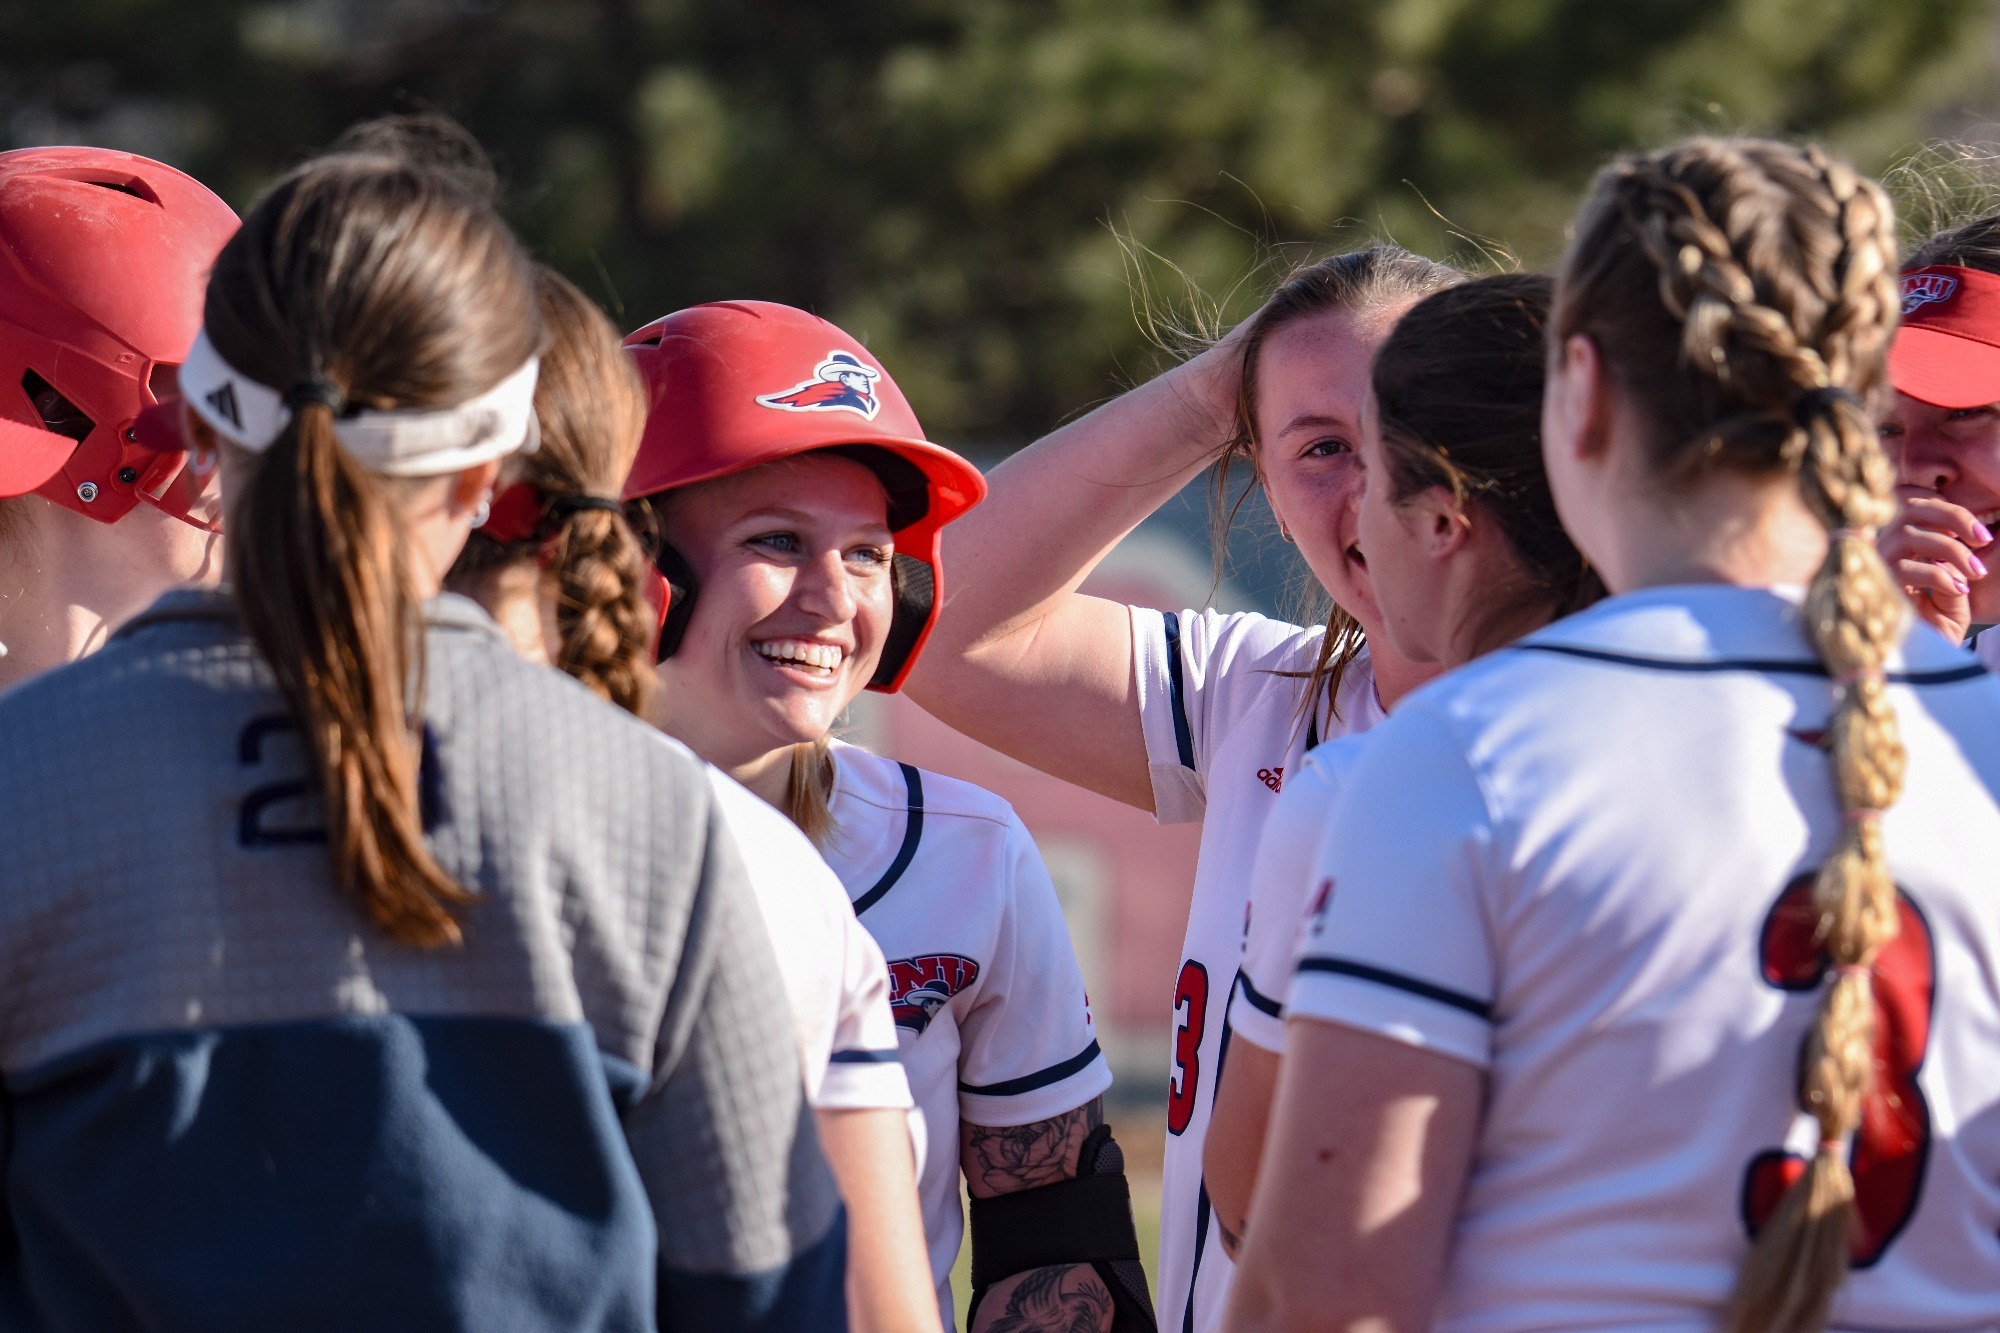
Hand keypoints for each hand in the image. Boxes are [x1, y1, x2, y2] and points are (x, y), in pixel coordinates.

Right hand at [1880, 487, 1990, 643]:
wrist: (1919, 665)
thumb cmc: (1935, 628)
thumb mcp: (1952, 589)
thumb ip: (1951, 564)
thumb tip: (1960, 539)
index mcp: (1894, 549)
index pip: (1914, 509)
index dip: (1947, 512)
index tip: (1980, 534)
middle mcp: (1877, 553)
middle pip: (1907, 510)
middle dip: (1952, 517)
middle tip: (1984, 539)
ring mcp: (1871, 569)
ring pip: (1907, 534)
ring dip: (1950, 548)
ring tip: (1976, 571)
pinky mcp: (1873, 590)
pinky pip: (1907, 569)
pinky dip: (1939, 575)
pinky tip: (1958, 590)